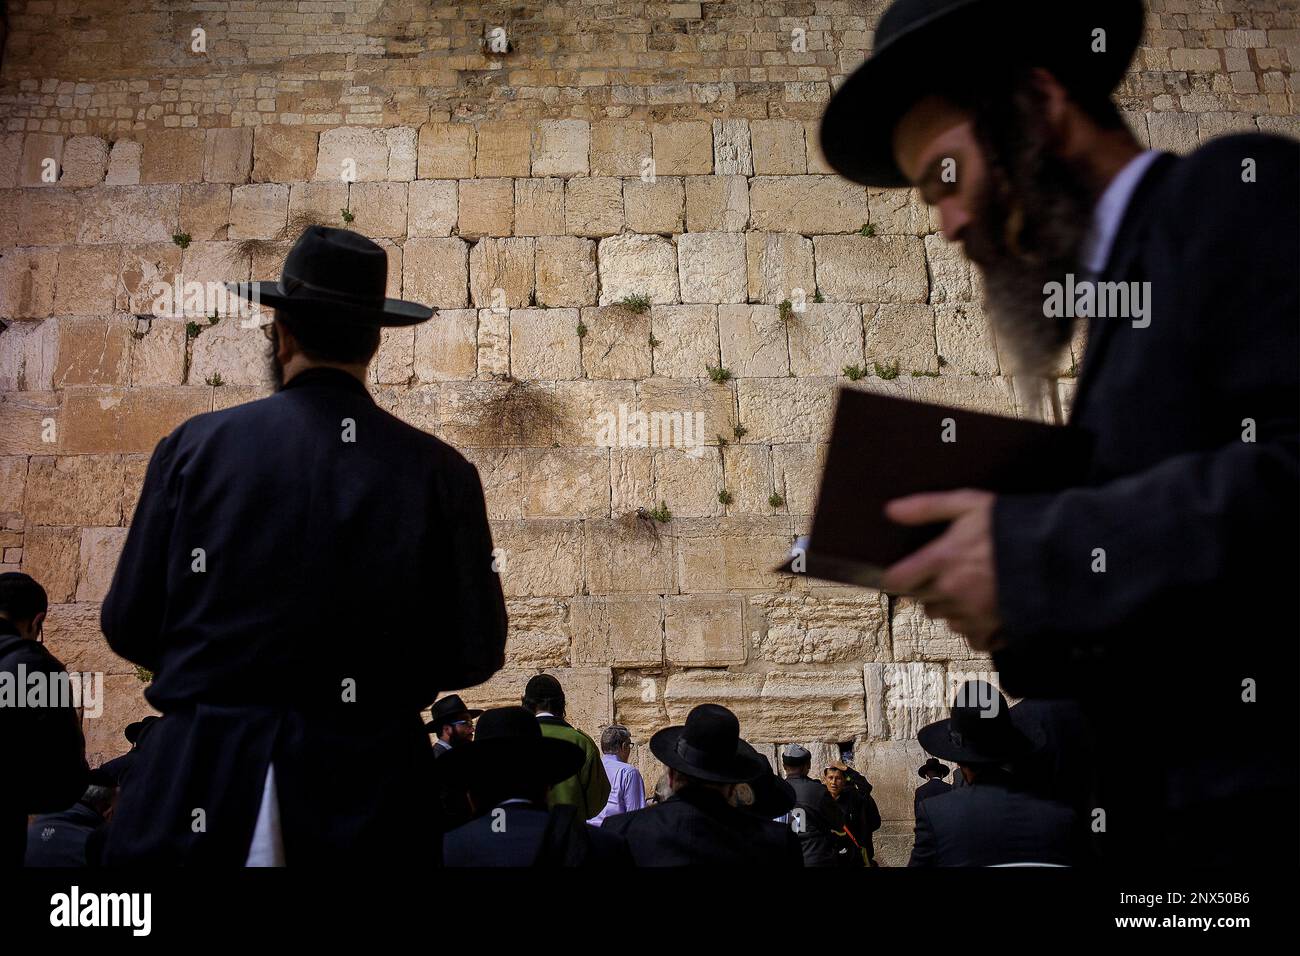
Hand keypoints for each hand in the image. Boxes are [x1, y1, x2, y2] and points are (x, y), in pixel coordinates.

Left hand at [880, 489, 1003, 650]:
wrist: (1061, 555)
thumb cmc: (1013, 525)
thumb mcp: (970, 504)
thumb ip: (927, 507)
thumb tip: (890, 509)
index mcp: (942, 559)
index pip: (897, 580)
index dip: (899, 576)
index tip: (907, 572)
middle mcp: (951, 590)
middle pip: (922, 601)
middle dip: (931, 589)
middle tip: (954, 572)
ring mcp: (971, 613)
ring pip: (946, 619)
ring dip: (954, 608)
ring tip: (976, 588)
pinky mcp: (992, 631)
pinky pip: (970, 638)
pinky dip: (976, 628)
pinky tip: (989, 609)